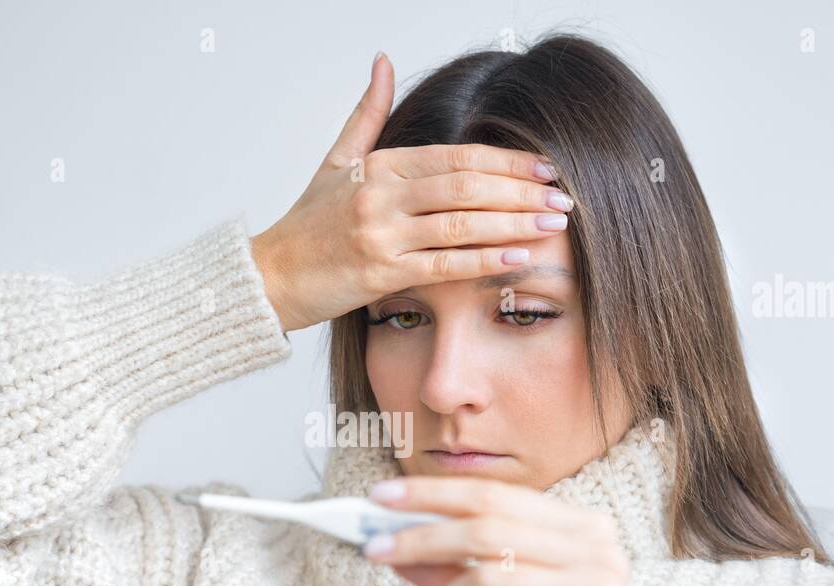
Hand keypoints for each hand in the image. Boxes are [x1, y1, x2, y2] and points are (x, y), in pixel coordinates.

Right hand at [249, 51, 573, 334]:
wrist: (270, 277)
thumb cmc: (307, 225)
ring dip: (514, 223)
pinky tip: (519, 260)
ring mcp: (381, 234)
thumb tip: (382, 59)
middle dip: (521, 190)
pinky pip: (444, 266)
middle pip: (467, 185)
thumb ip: (367, 113)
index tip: (546, 168)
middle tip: (563, 197)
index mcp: (379, 166)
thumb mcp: (335, 161)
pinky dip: (485, 262)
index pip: (457, 157)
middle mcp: (381, 195)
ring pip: (462, 223)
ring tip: (553, 223)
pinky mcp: (380, 274)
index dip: (506, 161)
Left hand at [363, 475, 670, 585]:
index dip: (433, 493)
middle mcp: (597, 550)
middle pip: (488, 530)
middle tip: (371, 552)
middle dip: (420, 538)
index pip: (494, 495)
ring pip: (491, 579)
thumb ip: (457, 574)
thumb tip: (397, 551)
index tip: (378, 497)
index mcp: (582, 526)